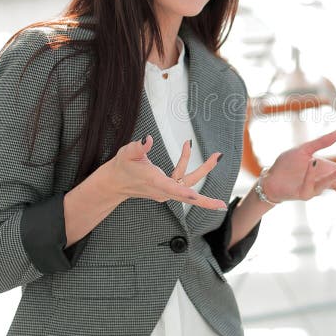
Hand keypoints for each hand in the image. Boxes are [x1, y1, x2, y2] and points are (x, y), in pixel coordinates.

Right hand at [106, 135, 227, 209]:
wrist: (115, 183)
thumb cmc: (121, 167)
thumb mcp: (126, 154)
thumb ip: (137, 147)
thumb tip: (148, 139)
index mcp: (154, 182)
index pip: (171, 188)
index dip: (183, 192)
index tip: (195, 196)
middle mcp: (163, 190)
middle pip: (188, 190)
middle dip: (205, 189)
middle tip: (221, 192)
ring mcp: (166, 192)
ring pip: (188, 183)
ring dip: (203, 169)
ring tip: (216, 156)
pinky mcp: (167, 190)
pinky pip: (182, 179)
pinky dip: (186, 163)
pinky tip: (186, 146)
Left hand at [259, 129, 335, 203]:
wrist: (270, 177)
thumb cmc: (287, 164)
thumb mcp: (305, 149)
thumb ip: (322, 142)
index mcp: (328, 170)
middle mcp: (324, 181)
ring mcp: (315, 189)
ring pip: (330, 184)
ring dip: (335, 177)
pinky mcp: (304, 193)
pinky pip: (313, 185)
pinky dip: (315, 176)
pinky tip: (313, 164)